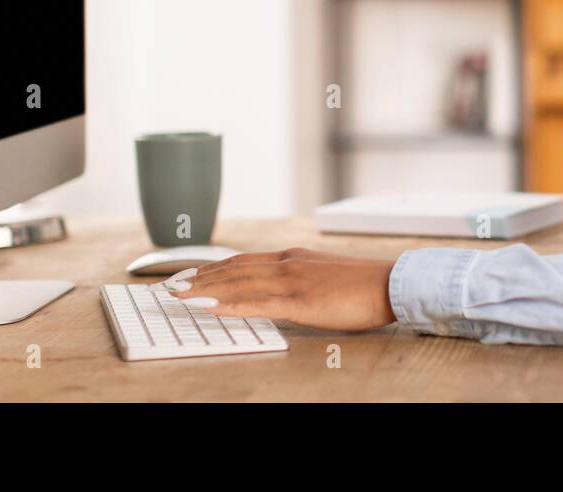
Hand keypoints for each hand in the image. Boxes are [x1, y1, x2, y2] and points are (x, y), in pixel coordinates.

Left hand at [168, 248, 398, 330]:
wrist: (389, 283)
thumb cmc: (364, 284)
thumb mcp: (326, 276)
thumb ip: (302, 279)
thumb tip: (286, 292)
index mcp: (294, 257)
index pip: (245, 260)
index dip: (215, 267)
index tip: (192, 273)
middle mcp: (288, 263)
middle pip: (234, 268)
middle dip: (201, 276)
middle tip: (173, 283)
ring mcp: (291, 280)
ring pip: (238, 282)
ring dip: (205, 288)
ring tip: (179, 294)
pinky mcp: (298, 301)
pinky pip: (254, 303)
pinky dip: (227, 303)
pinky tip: (208, 305)